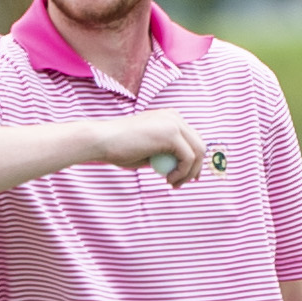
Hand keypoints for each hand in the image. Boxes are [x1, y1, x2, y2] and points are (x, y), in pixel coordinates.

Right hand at [87, 111, 205, 186]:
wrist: (102, 140)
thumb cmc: (118, 149)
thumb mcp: (147, 152)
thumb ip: (164, 155)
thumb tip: (179, 167)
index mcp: (169, 117)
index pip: (192, 139)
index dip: (194, 161)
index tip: (185, 178)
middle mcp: (175, 117)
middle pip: (199, 145)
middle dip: (195, 168)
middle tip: (180, 184)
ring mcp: (174, 123)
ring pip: (198, 152)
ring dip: (188, 173)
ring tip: (172, 184)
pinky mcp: (172, 133)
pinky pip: (188, 158)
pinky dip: (182, 173)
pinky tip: (168, 180)